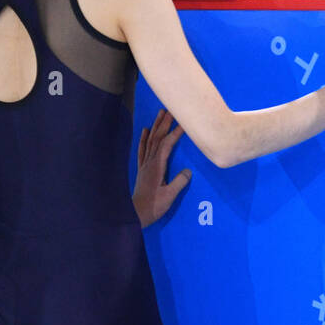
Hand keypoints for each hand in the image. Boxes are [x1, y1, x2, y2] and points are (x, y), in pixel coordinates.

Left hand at [132, 109, 191, 227]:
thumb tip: (188, 170)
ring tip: (161, 113)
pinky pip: (143, 150)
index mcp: (156, 167)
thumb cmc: (154, 206)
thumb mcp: (169, 196)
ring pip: (150, 141)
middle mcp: (149, 162)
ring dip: (156, 126)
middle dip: (164, 123)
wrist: (136, 215)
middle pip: (157, 138)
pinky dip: (144, 138)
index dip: (175, 133)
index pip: (166, 145)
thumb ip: (179, 182)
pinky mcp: (142, 169)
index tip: (184, 123)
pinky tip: (146, 130)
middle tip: (171, 110)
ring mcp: (144, 165)